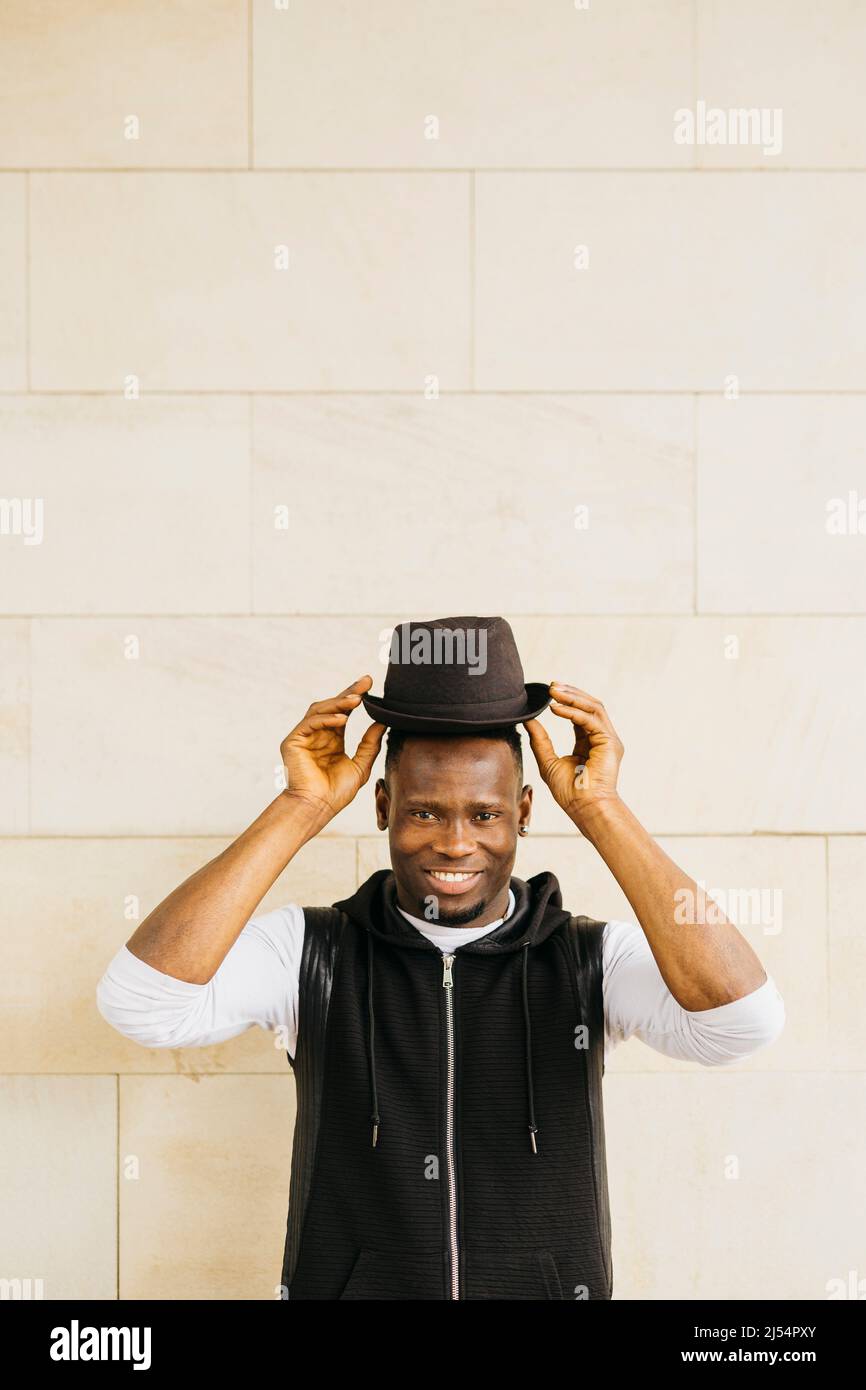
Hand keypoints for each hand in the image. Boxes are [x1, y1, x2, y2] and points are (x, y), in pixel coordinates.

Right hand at [280, 676, 385, 824]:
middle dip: (349, 693)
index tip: (370, 684)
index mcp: (332, 739)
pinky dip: (326, 719)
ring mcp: (304, 737)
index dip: (356, 697)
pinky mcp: (293, 742)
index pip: (344, 712)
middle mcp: (317, 735)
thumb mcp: (360, 765)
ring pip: (319, 710)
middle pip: (332, 706)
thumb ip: (370, 744)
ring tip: (356, 699)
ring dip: (338, 703)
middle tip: (365, 682)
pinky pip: (310, 723)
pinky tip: (341, 719)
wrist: (318, 808)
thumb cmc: (336, 792)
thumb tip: (382, 723)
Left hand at [523, 681, 623, 829]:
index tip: (549, 692)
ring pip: (594, 708)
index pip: (580, 715)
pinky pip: (591, 720)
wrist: (584, 809)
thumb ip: (540, 740)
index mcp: (589, 743)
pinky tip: (557, 709)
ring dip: (573, 697)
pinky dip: (574, 712)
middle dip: (570, 693)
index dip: (566, 701)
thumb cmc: (569, 792)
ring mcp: (608, 740)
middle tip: (551, 686)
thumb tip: (528, 720)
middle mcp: (601, 739)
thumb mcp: (548, 762)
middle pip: (589, 706)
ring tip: (554, 691)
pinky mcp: (610, 743)